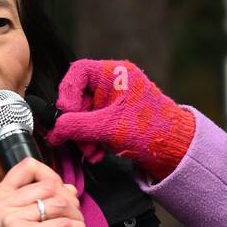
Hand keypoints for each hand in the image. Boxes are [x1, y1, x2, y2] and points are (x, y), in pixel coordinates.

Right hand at [0, 157, 85, 226]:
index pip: (28, 167)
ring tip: (76, 226)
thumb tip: (69, 188)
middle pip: (49, 186)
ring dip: (76, 214)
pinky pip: (63, 224)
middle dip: (69, 198)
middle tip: (73, 214)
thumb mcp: (19, 220)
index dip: (51, 174)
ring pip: (59, 204)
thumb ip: (39, 199)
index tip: (59, 190)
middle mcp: (1, 208)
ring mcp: (13, 223)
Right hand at [44, 58, 195, 179]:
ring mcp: (112, 101)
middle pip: (78, 98)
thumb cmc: (149, 129)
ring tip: (92, 153)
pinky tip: (98, 154)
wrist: (173, 148)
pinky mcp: (113, 118)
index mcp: (113, 74)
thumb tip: (53, 131)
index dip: (67, 94)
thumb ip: (77, 127)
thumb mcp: (109, 127)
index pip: (77, 73)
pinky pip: (93, 126)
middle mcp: (111, 83)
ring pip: (83, 116)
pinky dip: (92, 141)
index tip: (66, 115)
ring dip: (83, 137)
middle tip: (80, 143)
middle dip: (76, 124)